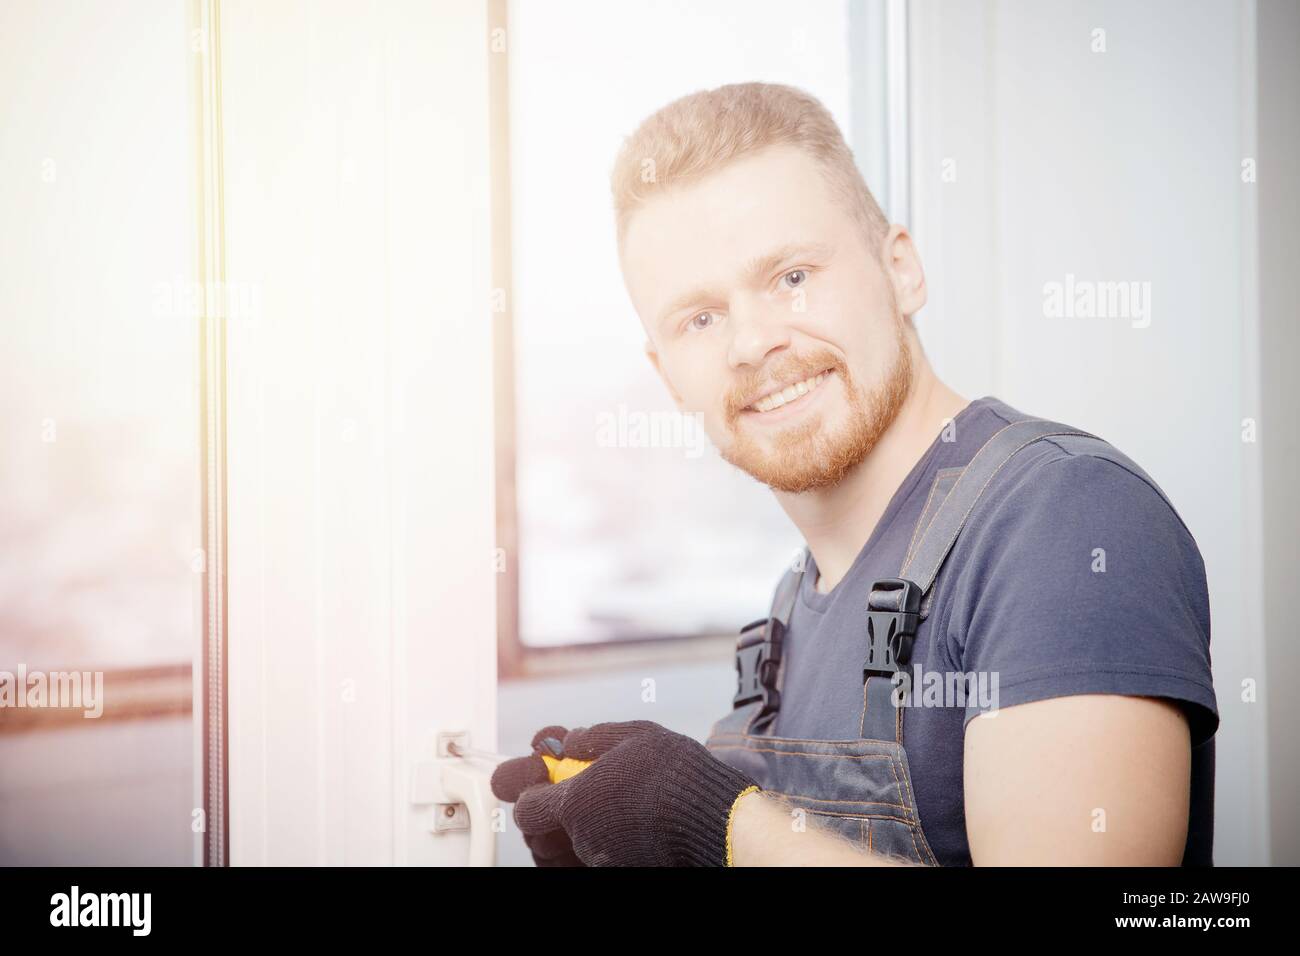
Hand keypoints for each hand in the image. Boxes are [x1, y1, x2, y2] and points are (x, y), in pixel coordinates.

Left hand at [491, 720, 758, 866]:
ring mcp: (602, 860)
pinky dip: (588, 844)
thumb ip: (592, 738)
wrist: (718, 821)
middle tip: (559, 788)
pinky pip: (586, 861)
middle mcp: (584, 839)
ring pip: (560, 852)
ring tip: (587, 807)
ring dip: (561, 831)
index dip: (525, 788)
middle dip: (542, 811)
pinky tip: (610, 825)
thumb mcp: (635, 735)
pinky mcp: (621, 870)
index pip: (525, 806)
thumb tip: (566, 742)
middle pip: (537, 835)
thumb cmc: (679, 778)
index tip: (536, 773)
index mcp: (577, 803)